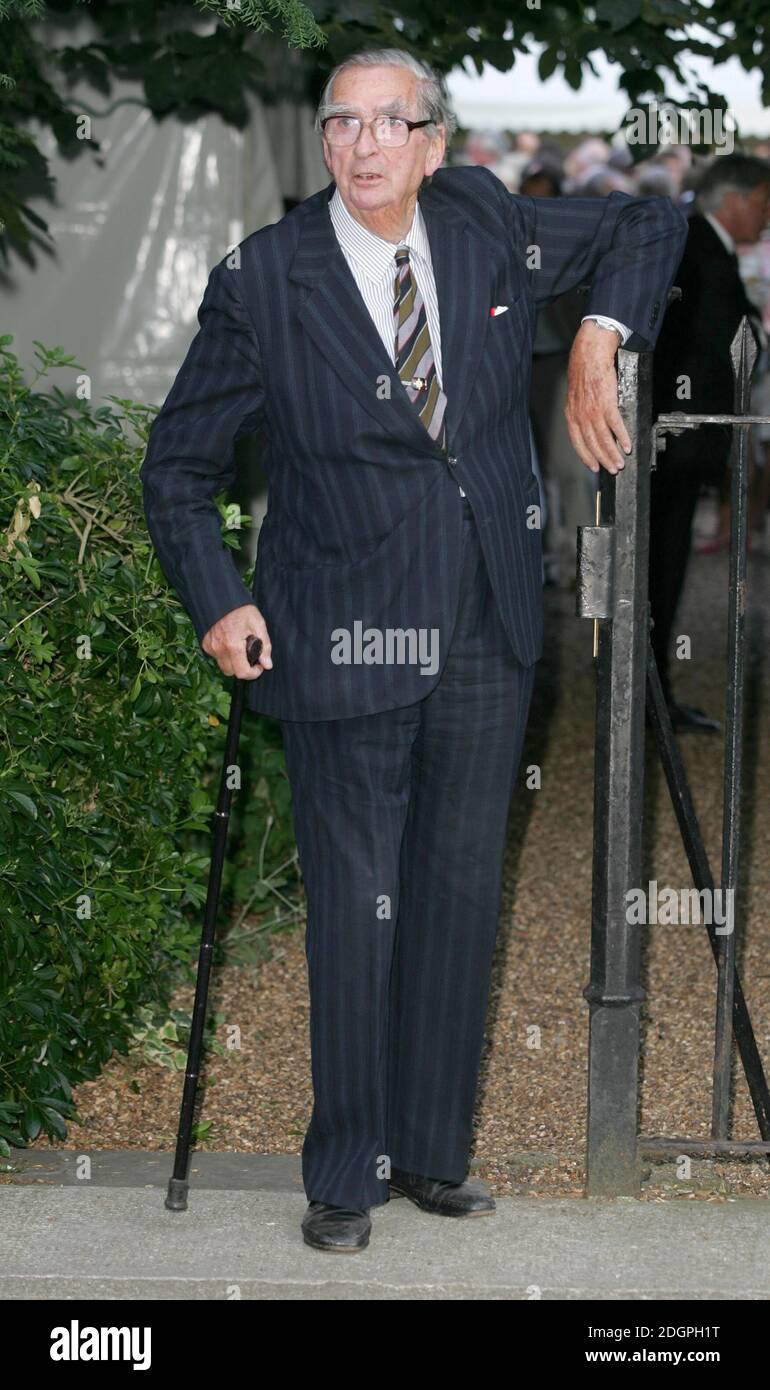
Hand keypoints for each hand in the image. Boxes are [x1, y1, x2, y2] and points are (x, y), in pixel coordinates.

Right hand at [202, 603, 272, 679]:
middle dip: (242, 668)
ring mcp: (210, 646)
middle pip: (231, 672)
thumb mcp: (258, 624)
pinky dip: (224, 654)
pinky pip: (216, 656)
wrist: (221, 597)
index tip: (259, 666)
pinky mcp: (205, 644)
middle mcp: (219, 648)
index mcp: (233, 645)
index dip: (253, 673)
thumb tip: (267, 664)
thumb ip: (265, 646)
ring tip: (240, 648)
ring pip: (223, 665)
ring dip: (233, 662)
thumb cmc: (241, 609)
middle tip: (251, 657)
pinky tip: (230, 641)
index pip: (242, 672)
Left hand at [565, 321, 632, 473]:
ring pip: (604, 438)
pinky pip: (616, 425)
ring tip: (621, 462)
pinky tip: (628, 445)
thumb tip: (587, 425)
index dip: (586, 457)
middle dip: (603, 459)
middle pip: (592, 444)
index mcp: (572, 414)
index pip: (577, 442)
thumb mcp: (575, 395)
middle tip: (613, 469)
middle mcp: (581, 415)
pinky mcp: (607, 403)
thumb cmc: (584, 371)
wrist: (590, 354)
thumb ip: (579, 412)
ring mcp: (593, 410)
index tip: (594, 467)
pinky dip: (623, 437)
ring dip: (613, 453)